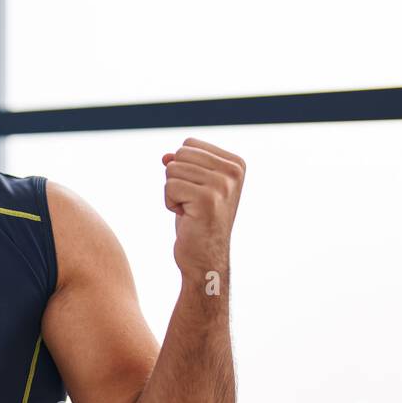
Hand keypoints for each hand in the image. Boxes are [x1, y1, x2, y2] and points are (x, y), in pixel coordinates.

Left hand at [160, 137, 245, 281]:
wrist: (205, 258)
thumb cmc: (198, 220)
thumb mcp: (192, 185)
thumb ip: (182, 164)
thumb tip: (165, 157)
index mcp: (236, 163)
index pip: (189, 144)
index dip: (183, 168)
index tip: (196, 191)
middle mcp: (234, 171)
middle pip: (180, 155)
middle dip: (176, 179)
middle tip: (191, 202)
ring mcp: (222, 185)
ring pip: (172, 170)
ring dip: (173, 193)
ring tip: (190, 210)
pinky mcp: (207, 199)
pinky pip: (169, 186)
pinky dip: (170, 203)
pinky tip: (186, 216)